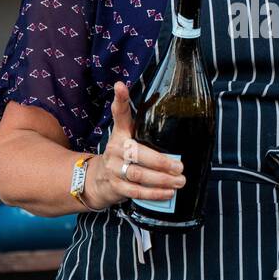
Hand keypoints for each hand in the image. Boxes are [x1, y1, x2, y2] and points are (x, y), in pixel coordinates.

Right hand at [86, 81, 185, 207]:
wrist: (98, 180)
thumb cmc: (122, 156)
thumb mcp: (129, 138)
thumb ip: (145, 129)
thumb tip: (172, 120)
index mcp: (121, 133)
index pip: (120, 114)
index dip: (120, 99)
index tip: (121, 86)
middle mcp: (115, 148)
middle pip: (138, 153)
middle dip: (162, 162)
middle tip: (180, 167)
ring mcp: (113, 168)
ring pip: (139, 174)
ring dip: (162, 180)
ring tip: (179, 181)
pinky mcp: (116, 186)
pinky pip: (136, 191)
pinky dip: (154, 193)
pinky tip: (168, 193)